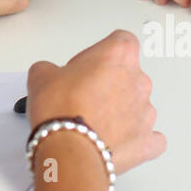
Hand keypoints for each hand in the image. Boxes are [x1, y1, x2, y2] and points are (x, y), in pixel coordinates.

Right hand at [26, 29, 164, 175]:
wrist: (68, 149)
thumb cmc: (61, 109)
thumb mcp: (41, 75)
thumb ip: (50, 69)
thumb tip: (49, 76)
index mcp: (118, 55)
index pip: (122, 41)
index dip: (102, 53)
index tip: (87, 64)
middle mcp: (138, 80)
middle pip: (129, 74)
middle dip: (109, 83)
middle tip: (82, 95)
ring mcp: (146, 112)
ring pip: (137, 105)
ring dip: (119, 111)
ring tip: (92, 122)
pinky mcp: (147, 141)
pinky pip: (149, 137)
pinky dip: (135, 138)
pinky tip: (117, 140)